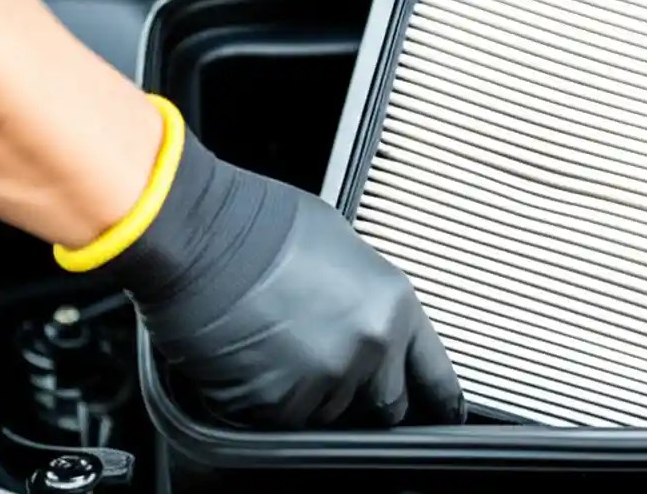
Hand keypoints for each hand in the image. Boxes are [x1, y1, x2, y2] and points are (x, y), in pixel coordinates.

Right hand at [108, 128, 463, 428]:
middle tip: (330, 367)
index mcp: (394, 307)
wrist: (203, 236)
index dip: (439, 399)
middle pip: (385, 406)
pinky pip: (281, 421)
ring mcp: (325, 381)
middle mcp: (370, 349)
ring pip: (330, 414)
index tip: (443, 412)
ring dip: (311, 395)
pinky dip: (267, 402)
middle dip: (365, 397)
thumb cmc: (262, 225)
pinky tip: (252, 360)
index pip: (435, 376)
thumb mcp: (345, 249)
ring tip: (279, 346)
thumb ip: (369, 298)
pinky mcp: (277, 405)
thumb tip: (369, 320)